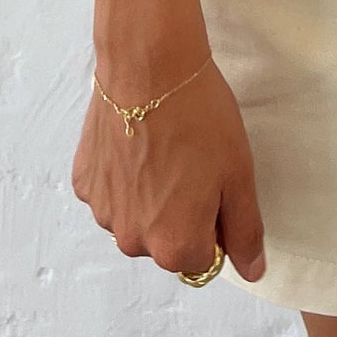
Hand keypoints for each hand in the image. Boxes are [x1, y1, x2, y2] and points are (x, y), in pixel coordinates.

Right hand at [72, 51, 267, 285]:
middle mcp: (133, 241)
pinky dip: (124, 175)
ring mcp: (104, 212)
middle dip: (181, 213)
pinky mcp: (85, 182)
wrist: (149, 66)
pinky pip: (112, 192)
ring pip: (137, 217)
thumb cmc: (199, 117)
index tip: (216, 183)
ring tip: (163, 147)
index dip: (216, 221)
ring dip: (150, 196)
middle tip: (191, 162)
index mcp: (174, 247)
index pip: (205, 258)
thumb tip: (252, 271)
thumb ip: (245, 232)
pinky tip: (136, 142)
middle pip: (167, 242)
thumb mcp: (239, 174)